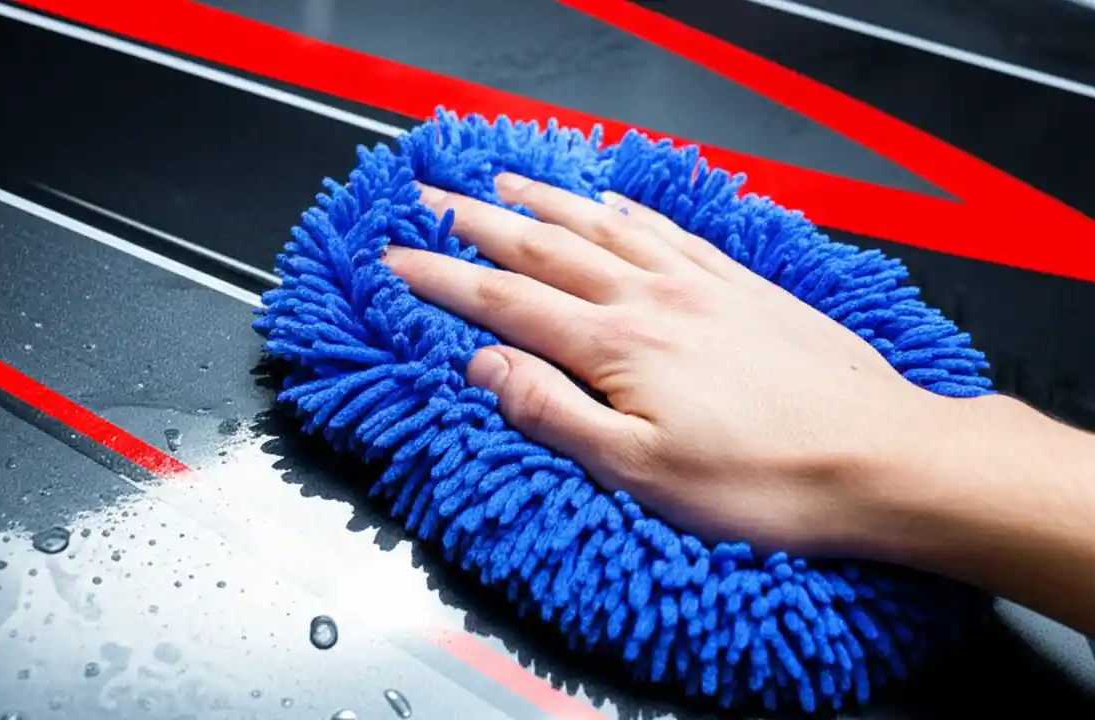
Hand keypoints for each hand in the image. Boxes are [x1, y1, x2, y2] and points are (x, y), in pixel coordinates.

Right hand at [384, 173, 948, 555]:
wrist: (879, 458)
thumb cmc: (764, 483)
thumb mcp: (640, 473)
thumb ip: (554, 414)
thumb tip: (486, 367)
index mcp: (618, 347)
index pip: (505, 302)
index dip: (441, 278)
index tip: (396, 257)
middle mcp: (653, 299)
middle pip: (544, 248)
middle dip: (476, 221)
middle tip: (429, 194)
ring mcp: (700, 285)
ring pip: (603, 227)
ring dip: (544, 202)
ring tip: (502, 180)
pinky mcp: (743, 287)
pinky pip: (671, 230)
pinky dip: (630, 209)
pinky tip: (613, 201)